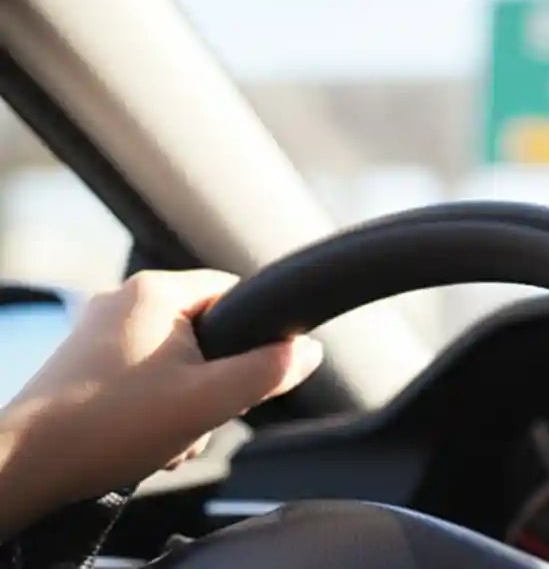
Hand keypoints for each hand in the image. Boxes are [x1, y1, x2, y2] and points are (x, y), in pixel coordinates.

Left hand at [0, 270, 322, 537]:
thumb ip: (269, 371)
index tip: (247, 375)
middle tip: (199, 415)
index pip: (235, 292)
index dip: (253, 336)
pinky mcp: (82, 362)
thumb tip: (310, 351)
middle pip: (207, 332)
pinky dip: (152, 406)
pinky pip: (143, 375)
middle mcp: (123, 299)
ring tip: (164, 433)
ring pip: (175, 359)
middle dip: (213, 381)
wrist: (23, 467)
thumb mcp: (210, 400)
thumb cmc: (107, 427)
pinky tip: (142, 438)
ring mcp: (98, 330)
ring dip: (184, 400)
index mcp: (156, 292)